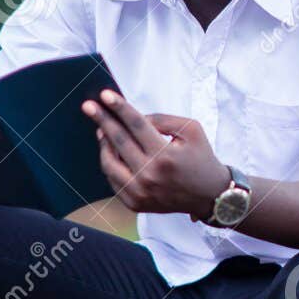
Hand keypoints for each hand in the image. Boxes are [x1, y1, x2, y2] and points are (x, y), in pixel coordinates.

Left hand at [82, 90, 227, 215]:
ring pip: (109, 162)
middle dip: (102, 120)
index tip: (105, 95)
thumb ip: (162, 119)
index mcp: (165, 155)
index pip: (136, 125)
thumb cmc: (201, 158)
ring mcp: (140, 192)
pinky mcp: (135, 203)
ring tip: (102, 130)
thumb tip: (133, 117)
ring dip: (103, 143)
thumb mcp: (191, 130)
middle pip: (118, 141)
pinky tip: (112, 152)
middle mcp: (149, 175)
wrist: (209, 195)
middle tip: (88, 106)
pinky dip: (110, 163)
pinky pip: (113, 179)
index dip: (120, 108)